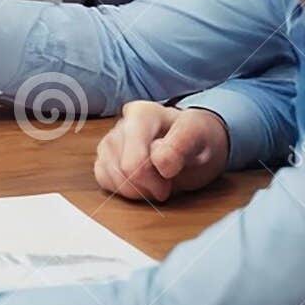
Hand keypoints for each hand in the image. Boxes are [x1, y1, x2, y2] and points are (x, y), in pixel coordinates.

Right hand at [93, 101, 229, 202]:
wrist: (195, 141)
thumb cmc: (198, 140)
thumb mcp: (201, 139)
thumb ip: (182, 145)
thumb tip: (160, 162)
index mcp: (143, 114)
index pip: (135, 163)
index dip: (157, 181)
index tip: (173, 177)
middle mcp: (121, 124)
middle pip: (122, 172)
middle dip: (147, 187)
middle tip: (167, 183)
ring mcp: (110, 139)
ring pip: (110, 177)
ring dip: (136, 190)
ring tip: (155, 181)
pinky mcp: (104, 155)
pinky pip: (103, 179)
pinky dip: (121, 188)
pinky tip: (139, 183)